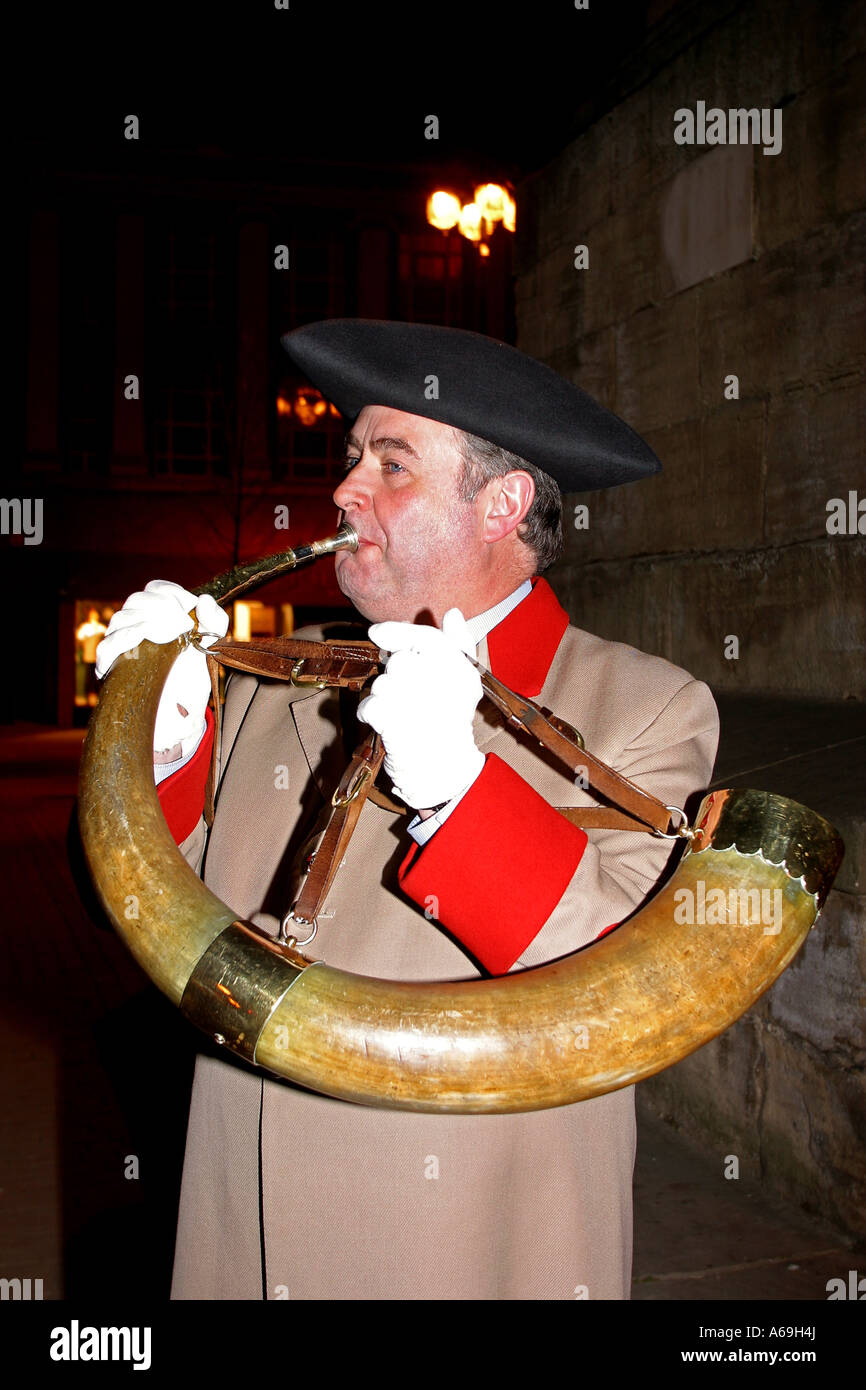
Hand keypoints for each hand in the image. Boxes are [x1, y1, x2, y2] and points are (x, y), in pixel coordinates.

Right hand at [95, 581, 227, 754]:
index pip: (155, 589)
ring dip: (147, 620)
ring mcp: (121, 647)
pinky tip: (140, 636)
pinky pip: (107, 647)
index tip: (189, 606)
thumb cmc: (192, 677)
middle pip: (137, 600)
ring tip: (170, 634)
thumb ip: (215, 620)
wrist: (183, 713)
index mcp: (157, 617)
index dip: (171, 592)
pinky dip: (122, 638)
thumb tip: (202, 600)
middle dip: (162, 607)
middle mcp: (135, 627)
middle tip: (183, 624)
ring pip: (121, 619)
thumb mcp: (211, 647)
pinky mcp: (111, 669)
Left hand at [357, 608, 483, 809]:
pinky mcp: (394, 724)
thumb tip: (452, 613)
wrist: (443, 768)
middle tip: (408, 694)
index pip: (426, 638)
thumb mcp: (465, 679)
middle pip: (399, 662)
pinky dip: (371, 713)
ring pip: (382, 684)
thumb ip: (458, 643)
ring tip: (401, 712)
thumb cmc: (452, 719)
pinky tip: (384, 723)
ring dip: (384, 697)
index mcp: (458, 670)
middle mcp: (438, 683)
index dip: (397, 631)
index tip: (377, 632)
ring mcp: (414, 703)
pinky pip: (370, 705)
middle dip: (395, 675)